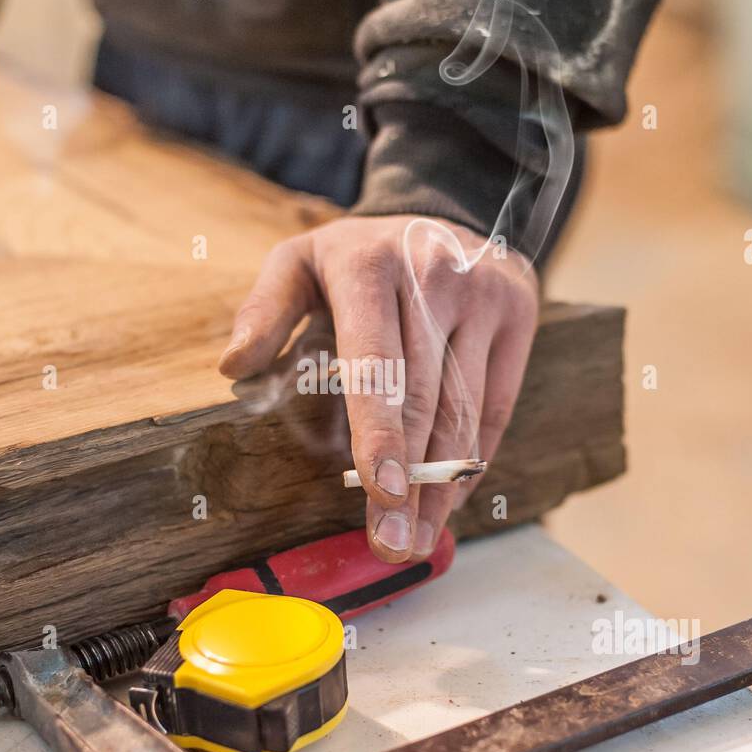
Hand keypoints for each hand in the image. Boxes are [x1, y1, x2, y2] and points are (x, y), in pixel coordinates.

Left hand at [219, 215, 538, 562]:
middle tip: (391, 545)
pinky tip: (447, 501)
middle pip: (425, 398)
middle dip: (409, 481)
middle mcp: (434, 277)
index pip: (376, 359)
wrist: (443, 206)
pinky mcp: (518, 315)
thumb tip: (233, 367)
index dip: (379, 429)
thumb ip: (265, 310)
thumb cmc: (357, 254)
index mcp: (368, 266)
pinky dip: (472, 460)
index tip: (380, 490)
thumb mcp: (298, 259)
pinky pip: (497, 404)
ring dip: (442, 485)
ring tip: (417, 540)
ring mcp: (484, 296)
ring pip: (466, 410)